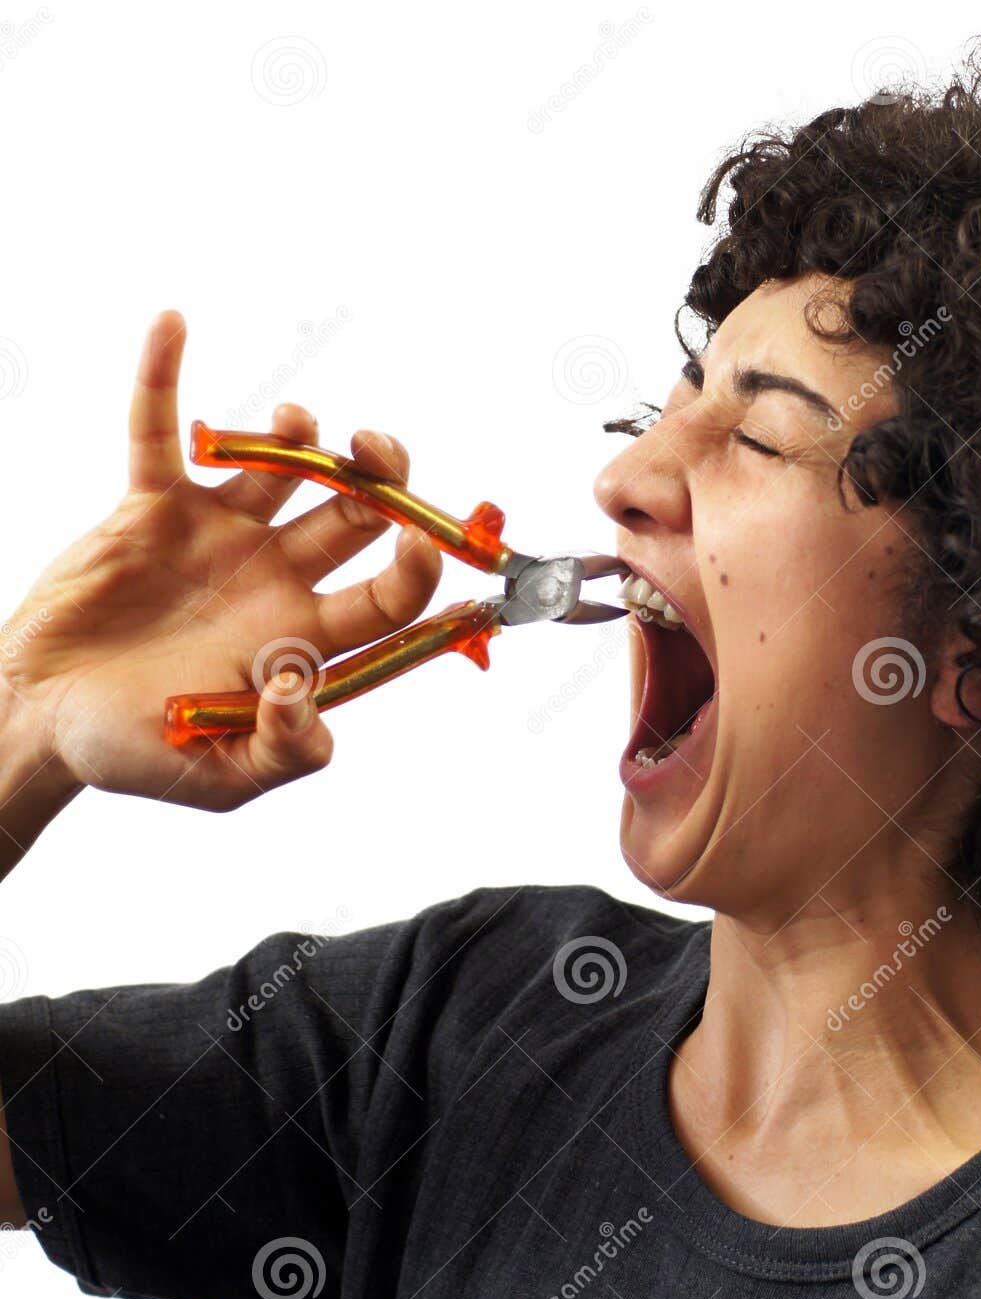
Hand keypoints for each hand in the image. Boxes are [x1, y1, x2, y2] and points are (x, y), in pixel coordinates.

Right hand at [0, 310, 443, 810]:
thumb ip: (283, 750)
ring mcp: (219, 537)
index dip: (416, 569)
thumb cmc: (136, 753)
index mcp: (307, 641)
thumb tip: (307, 691)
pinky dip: (163, 379)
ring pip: (278, 467)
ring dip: (296, 434)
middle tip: (378, 452)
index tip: (422, 544)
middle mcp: (276, 580)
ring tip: (301, 424)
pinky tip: (174, 324)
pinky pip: (158, 433)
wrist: (43, 720)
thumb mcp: (221, 777)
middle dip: (381, 478)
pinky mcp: (152, 509)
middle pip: (354, 514)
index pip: (388, 597)